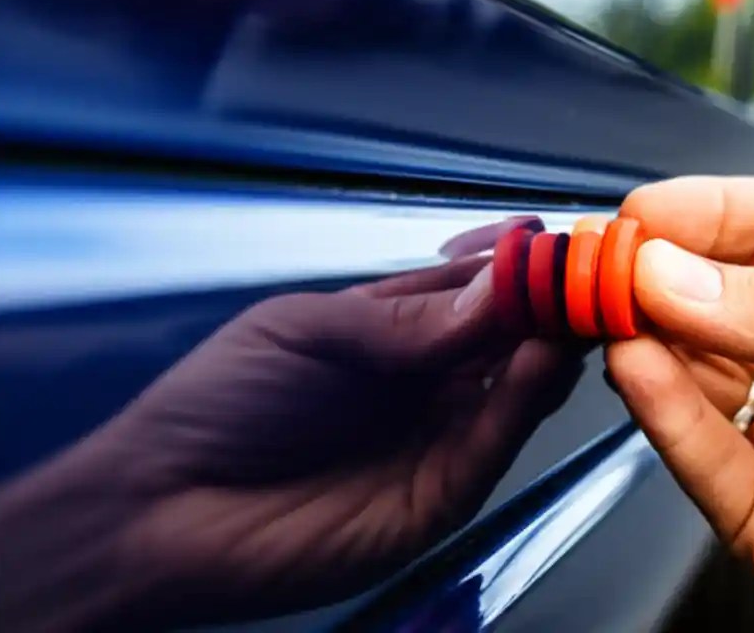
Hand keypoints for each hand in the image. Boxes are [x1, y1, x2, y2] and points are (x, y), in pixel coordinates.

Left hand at [0, 253, 585, 629]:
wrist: (165, 512)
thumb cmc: (220, 404)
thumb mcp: (305, 332)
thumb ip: (402, 317)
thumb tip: (494, 286)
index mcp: (397, 328)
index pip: (479, 287)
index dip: (520, 265)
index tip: (559, 241)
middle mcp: (430, 380)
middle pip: (514, 335)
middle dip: (553, 301)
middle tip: (589, 272)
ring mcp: (439, 437)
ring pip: (519, 386)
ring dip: (552, 345)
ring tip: (573, 307)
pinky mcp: (441, 495)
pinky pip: (495, 443)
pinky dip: (523, 400)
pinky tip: (539, 359)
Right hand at [607, 177, 753, 631]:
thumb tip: (677, 275)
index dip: (701, 216)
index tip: (646, 211)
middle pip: (713, 300)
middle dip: (656, 272)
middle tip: (607, 257)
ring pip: (690, 371)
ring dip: (643, 331)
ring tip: (611, 300)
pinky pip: (695, 447)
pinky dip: (657, 403)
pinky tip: (635, 362)